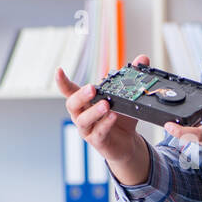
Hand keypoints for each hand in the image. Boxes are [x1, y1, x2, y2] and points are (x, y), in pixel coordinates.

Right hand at [56, 54, 150, 168]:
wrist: (127, 142)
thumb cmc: (121, 118)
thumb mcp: (127, 96)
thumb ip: (132, 77)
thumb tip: (142, 59)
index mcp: (85, 102)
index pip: (69, 90)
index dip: (62, 82)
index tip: (59, 70)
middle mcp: (82, 114)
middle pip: (72, 104)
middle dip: (81, 95)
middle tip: (92, 88)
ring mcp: (88, 129)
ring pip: (83, 120)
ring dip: (94, 111)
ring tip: (105, 105)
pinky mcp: (97, 140)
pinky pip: (98, 132)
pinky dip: (105, 124)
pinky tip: (113, 117)